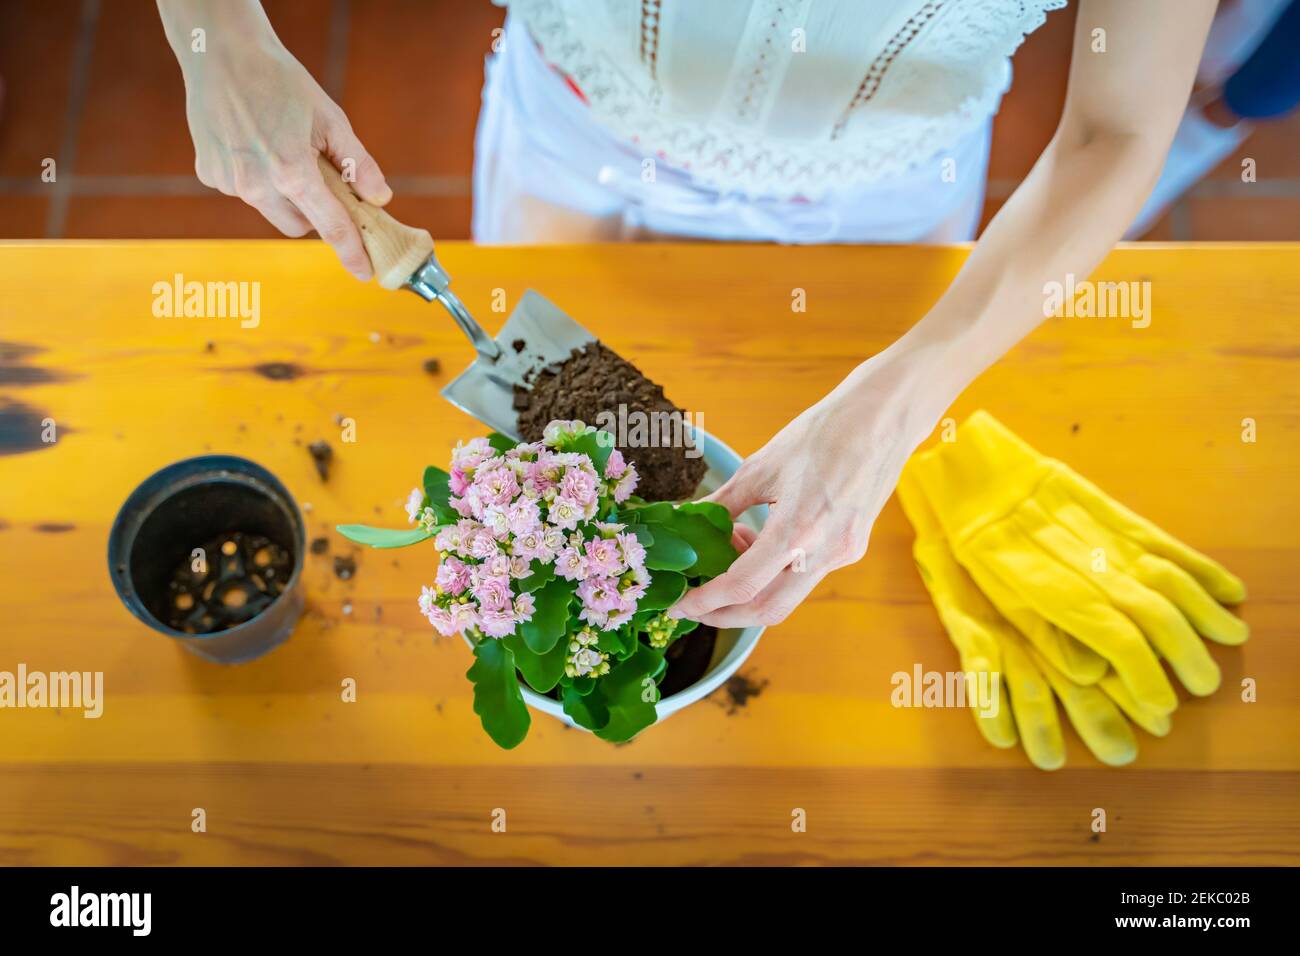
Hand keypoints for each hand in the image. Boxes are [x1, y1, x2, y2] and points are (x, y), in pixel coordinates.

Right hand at [178, 36, 389, 277]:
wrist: (222, 53)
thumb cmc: (282, 82)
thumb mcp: (330, 119)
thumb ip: (358, 164)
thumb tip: (380, 198)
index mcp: (292, 172)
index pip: (330, 226)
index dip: (351, 251)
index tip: (365, 272)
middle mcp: (256, 185)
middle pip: (298, 227)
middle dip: (315, 214)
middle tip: (321, 180)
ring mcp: (228, 182)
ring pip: (270, 211)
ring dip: (285, 196)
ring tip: (281, 150)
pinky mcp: (209, 174)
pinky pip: (244, 192)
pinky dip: (257, 179)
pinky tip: (253, 144)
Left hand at [669, 349, 942, 628]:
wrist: (883, 419)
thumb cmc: (823, 433)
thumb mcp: (761, 466)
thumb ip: (722, 502)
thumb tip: (689, 520)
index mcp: (798, 529)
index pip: (743, 586)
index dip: (707, 601)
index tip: (682, 604)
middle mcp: (825, 552)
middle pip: (768, 609)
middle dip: (727, 615)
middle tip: (696, 605)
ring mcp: (843, 554)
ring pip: (788, 594)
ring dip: (752, 588)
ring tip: (730, 548)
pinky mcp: (852, 548)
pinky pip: (807, 574)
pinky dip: (776, 569)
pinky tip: (761, 538)